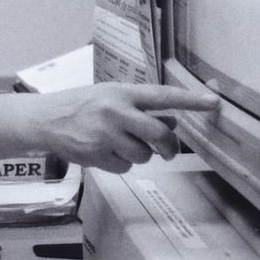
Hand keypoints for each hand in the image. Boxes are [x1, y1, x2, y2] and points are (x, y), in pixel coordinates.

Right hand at [36, 83, 218, 173]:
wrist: (45, 119)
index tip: (214, 103)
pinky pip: (125, 166)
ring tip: (122, 145)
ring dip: (140, 154)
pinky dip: (121, 163)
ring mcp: (106, 135)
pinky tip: (106, 152)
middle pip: (159, 134)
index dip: (190, 100)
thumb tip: (171, 124)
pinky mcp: (96, 154)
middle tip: (169, 150)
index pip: (163, 96)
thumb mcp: (110, 97)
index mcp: (122, 93)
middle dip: (169, 145)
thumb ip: (140, 109)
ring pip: (143, 154)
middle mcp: (116, 112)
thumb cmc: (81, 105)